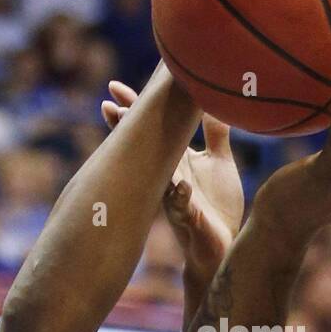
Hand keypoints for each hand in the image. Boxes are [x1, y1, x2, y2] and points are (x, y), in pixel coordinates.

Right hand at [102, 80, 243, 288]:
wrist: (223, 244)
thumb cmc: (218, 205)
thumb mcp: (220, 163)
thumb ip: (216, 135)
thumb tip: (214, 102)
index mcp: (176, 161)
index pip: (151, 132)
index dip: (133, 110)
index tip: (114, 87)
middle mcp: (169, 177)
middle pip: (144, 150)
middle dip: (125, 128)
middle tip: (108, 105)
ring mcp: (176, 199)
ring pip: (158, 177)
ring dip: (145, 160)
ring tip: (130, 134)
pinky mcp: (190, 220)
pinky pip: (183, 208)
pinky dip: (182, 198)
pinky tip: (182, 185)